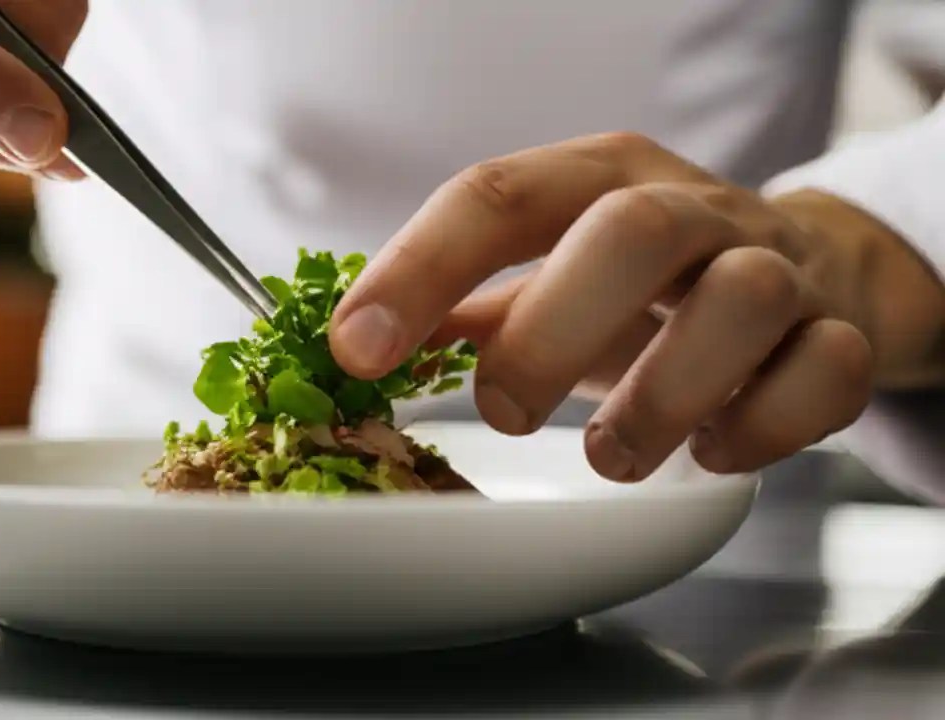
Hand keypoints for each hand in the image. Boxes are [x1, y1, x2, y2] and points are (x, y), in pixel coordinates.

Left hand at [329, 132, 944, 480]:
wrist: (812, 270)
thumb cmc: (652, 281)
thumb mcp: (556, 268)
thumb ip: (471, 301)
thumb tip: (363, 343)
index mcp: (600, 178)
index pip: (499, 196)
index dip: (419, 269)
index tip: (357, 349)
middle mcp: (693, 209)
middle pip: (630, 233)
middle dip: (549, 330)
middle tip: (503, 413)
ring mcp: (778, 269)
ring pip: (740, 302)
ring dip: (660, 393)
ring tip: (612, 455)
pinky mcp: (841, 336)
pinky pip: (822, 373)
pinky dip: (761, 424)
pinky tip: (709, 452)